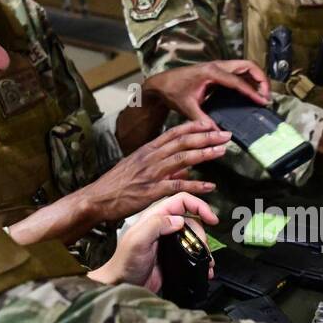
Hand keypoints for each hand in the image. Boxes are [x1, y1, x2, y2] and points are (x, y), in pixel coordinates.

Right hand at [82, 122, 229, 224]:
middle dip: (206, 137)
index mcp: (147, 150)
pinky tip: (210, 186)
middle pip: (183, 142)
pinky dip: (196, 185)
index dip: (193, 127)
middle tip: (225, 134)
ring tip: (222, 151)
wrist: (96, 199)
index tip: (210, 123)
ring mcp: (151, 173)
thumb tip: (185, 166)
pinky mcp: (151, 191)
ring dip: (205, 154)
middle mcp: (150, 157)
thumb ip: (162, 166)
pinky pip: (177, 186)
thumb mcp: (137, 169)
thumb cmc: (116, 186)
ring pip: (183, 158)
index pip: (174, 133)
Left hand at [88, 193, 218, 291]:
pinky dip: (201, 258)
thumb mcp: (137, 240)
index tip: (211, 218)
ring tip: (206, 261)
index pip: (182, 201)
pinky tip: (204, 267)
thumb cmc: (124, 263)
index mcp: (155, 217)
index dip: (199, 206)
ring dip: (204, 248)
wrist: (123, 285)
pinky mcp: (173, 256)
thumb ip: (156, 225)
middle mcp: (163, 226)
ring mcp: (169, 241)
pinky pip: (191, 252)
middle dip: (202, 234)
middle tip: (203, 248)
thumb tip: (179, 220)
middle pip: (192, 221)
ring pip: (194, 237)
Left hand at [141, 60, 270, 129]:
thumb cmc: (173, 91)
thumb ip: (202, 120)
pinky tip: (252, 93)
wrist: (162, 83)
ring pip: (245, 67)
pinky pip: (239, 72)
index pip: (237, 81)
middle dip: (260, 79)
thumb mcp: (187, 108)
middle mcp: (217, 66)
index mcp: (211, 72)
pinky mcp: (218, 71)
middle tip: (266, 96)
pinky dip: (249, 80)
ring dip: (256, 78)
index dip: (252, 92)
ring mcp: (218, 67)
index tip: (262, 101)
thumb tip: (216, 132)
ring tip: (263, 95)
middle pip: (247, 66)